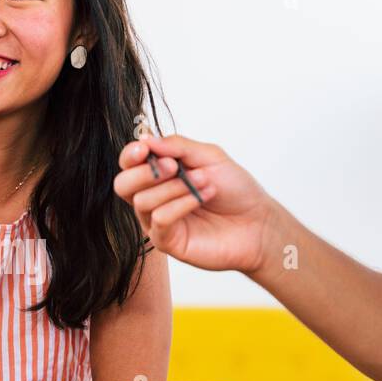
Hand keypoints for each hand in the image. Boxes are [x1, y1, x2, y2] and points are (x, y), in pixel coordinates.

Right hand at [113, 134, 276, 273]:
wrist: (259, 222)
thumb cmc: (236, 190)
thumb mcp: (209, 157)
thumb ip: (177, 146)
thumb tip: (145, 139)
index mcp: (159, 175)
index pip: (128, 164)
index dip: (130, 155)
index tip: (144, 149)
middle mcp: (153, 198)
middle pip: (122, 185)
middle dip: (145, 172)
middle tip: (174, 166)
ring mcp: (158, 222)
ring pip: (143, 201)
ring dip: (175, 187)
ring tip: (205, 183)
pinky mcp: (167, 242)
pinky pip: (159, 219)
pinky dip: (179, 204)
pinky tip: (201, 198)